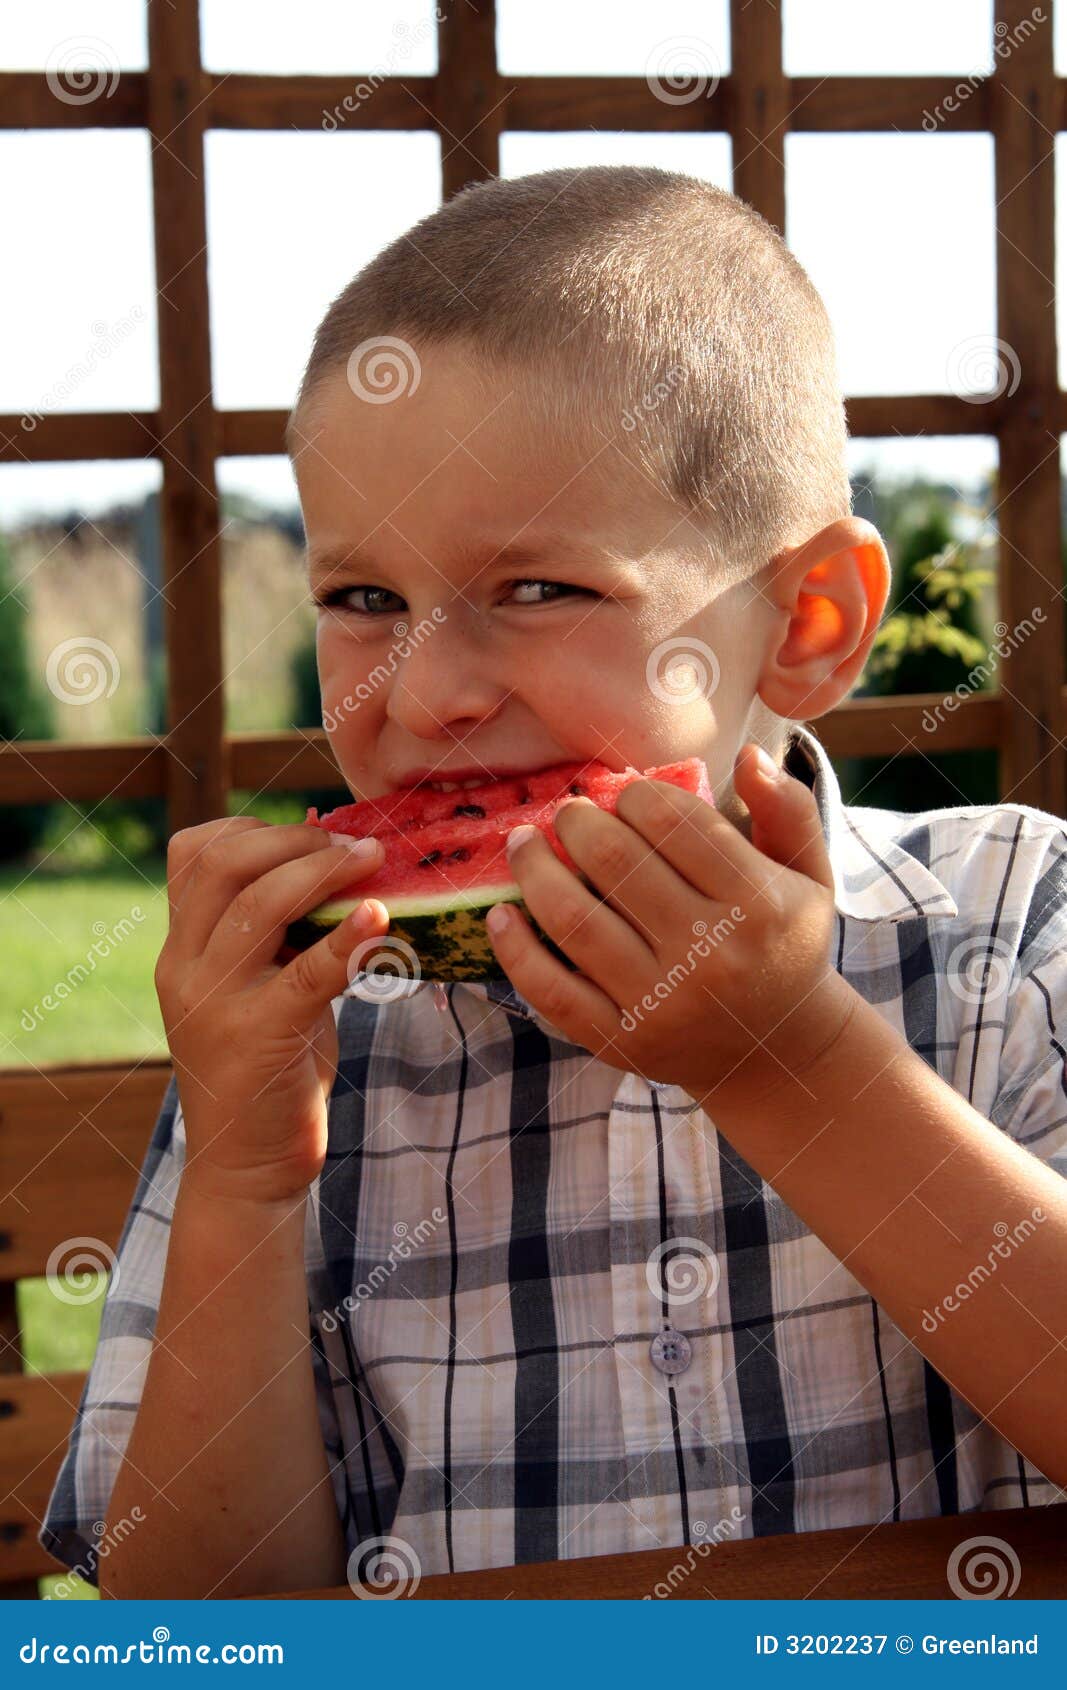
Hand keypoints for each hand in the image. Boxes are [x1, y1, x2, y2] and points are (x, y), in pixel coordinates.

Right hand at [155, 817, 389, 1205]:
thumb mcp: (258, 986)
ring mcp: (216, 1003)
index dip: (252, 827)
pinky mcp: (259, 1038)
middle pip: (223, 865)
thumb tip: (322, 843)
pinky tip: (382, 917)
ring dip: (322, 872)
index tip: (311, 829)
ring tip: (373, 859)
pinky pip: (305, 973)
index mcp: (181, 950)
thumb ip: (277, 928)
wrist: (246, 1169)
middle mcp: (186, 968)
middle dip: (293, 841)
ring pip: (258, 907)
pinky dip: (347, 938)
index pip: (191, 854)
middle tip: (354, 842)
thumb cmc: (266, 1067)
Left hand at [486, 742, 857, 1111]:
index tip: (623, 796)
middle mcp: (711, 955)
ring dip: (534, 869)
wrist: (777, 1053)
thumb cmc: (786, 947)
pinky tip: (501, 914)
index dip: (634, 796)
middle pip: (615, 862)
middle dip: (577, 822)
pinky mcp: (622, 1042)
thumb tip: (748, 755)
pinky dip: (515, 949)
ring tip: (523, 843)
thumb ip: (789, 811)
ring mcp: (662, 1004)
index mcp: (759, 904)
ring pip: (573, 919)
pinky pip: (552, 990)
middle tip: (567, 813)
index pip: (673, 822)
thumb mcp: (810, 877)